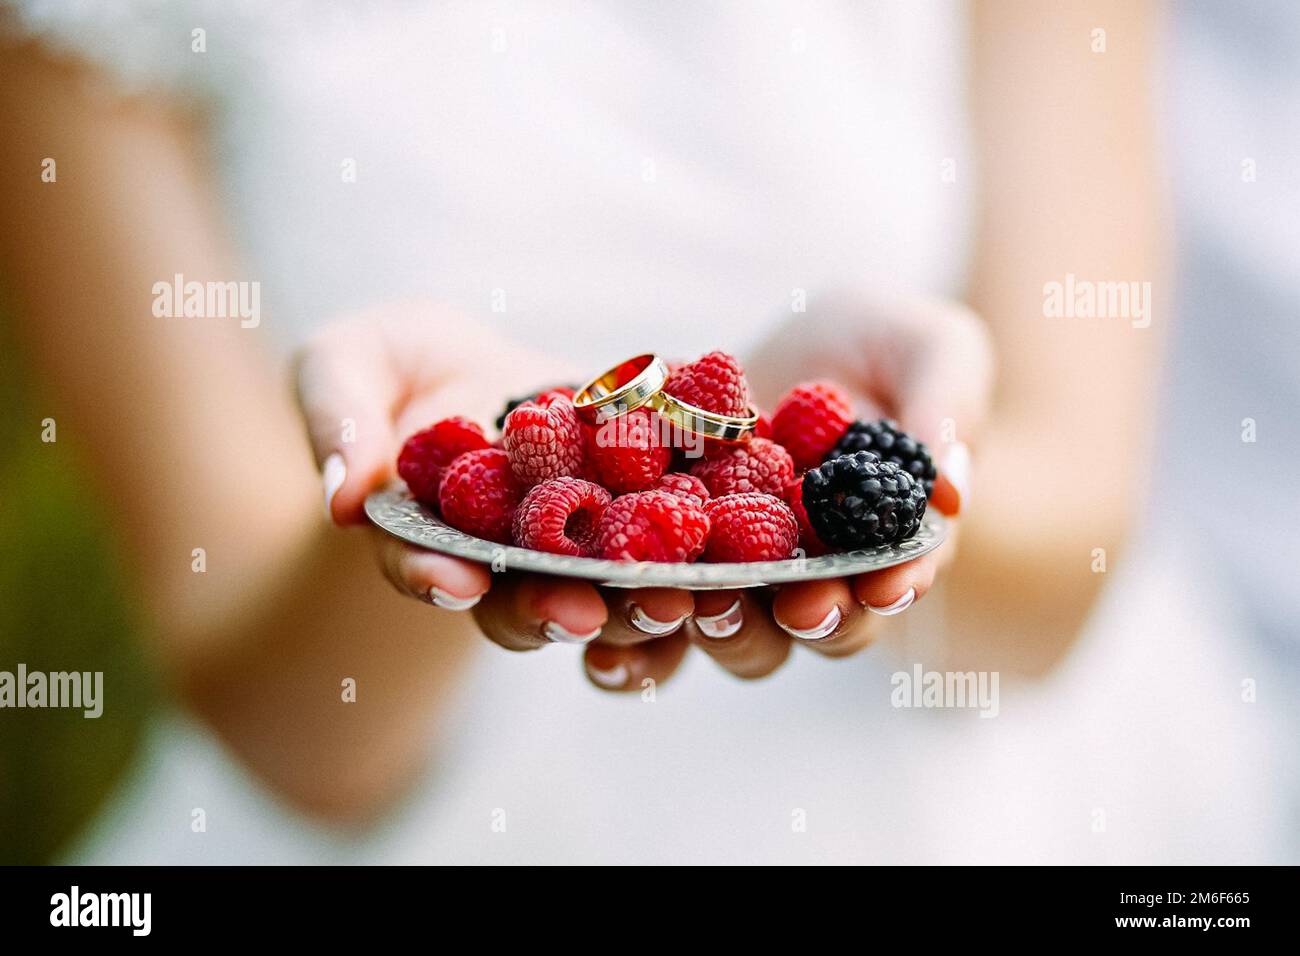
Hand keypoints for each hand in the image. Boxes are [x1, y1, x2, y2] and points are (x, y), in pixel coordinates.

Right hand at [293, 303, 697, 666]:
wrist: (478, 366)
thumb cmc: (395, 366)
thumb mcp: (346, 363)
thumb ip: (336, 417)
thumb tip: (341, 493)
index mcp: (436, 543)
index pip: (431, 570)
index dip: (437, 579)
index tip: (455, 582)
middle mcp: (517, 564)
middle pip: (535, 600)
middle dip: (559, 609)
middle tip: (585, 612)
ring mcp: (589, 545)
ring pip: (617, 590)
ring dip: (643, 601)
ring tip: (673, 595)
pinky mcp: (654, 510)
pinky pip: (684, 539)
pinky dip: (710, 549)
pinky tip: (738, 547)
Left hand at [567, 290, 992, 690]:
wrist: (780, 336)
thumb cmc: (876, 342)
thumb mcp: (928, 345)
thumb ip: (947, 404)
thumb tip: (951, 492)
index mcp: (871, 548)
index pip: (882, 590)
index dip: (882, 594)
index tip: (878, 585)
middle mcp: (797, 577)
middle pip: (795, 632)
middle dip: (789, 622)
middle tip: (787, 602)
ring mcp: (722, 573)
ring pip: (714, 634)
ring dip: (703, 627)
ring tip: (687, 595)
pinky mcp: (650, 553)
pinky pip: (633, 610)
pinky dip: (616, 622)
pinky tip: (594, 605)